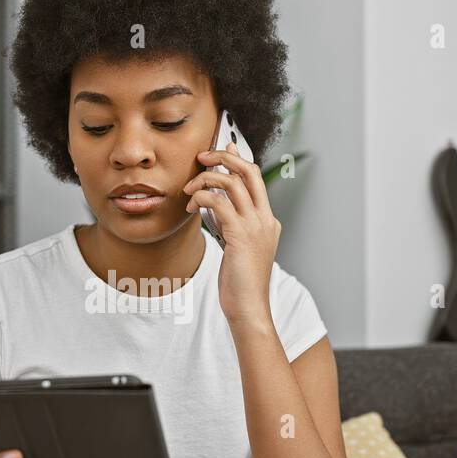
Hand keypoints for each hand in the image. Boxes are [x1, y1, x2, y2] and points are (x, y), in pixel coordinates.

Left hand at [183, 142, 278, 326]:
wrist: (249, 308)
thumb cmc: (240, 284)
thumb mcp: (238, 249)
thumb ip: (232, 225)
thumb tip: (217, 206)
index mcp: (268, 221)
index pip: (255, 178)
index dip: (237, 160)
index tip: (221, 149)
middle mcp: (265, 219)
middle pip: (248, 171)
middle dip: (224, 157)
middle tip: (202, 156)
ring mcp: (255, 226)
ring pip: (232, 182)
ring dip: (206, 178)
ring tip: (188, 190)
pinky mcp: (240, 235)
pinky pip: (218, 201)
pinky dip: (201, 197)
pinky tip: (191, 206)